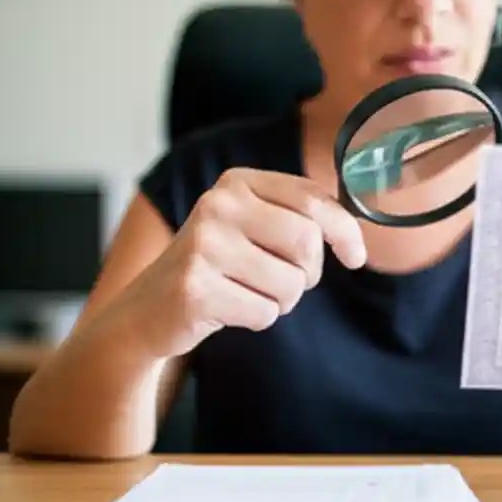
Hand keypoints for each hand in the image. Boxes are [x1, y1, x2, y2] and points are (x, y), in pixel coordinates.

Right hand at [116, 168, 366, 358]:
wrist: (146, 310)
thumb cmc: (214, 268)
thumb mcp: (250, 227)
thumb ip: (295, 218)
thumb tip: (354, 232)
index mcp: (237, 183)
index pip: (313, 199)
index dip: (345, 231)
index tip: (355, 256)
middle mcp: (218, 205)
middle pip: (307, 243)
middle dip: (307, 274)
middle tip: (283, 282)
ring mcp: (204, 245)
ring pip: (290, 284)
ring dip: (281, 301)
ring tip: (247, 293)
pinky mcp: (195, 288)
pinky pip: (264, 312)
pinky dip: (257, 319)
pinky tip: (227, 309)